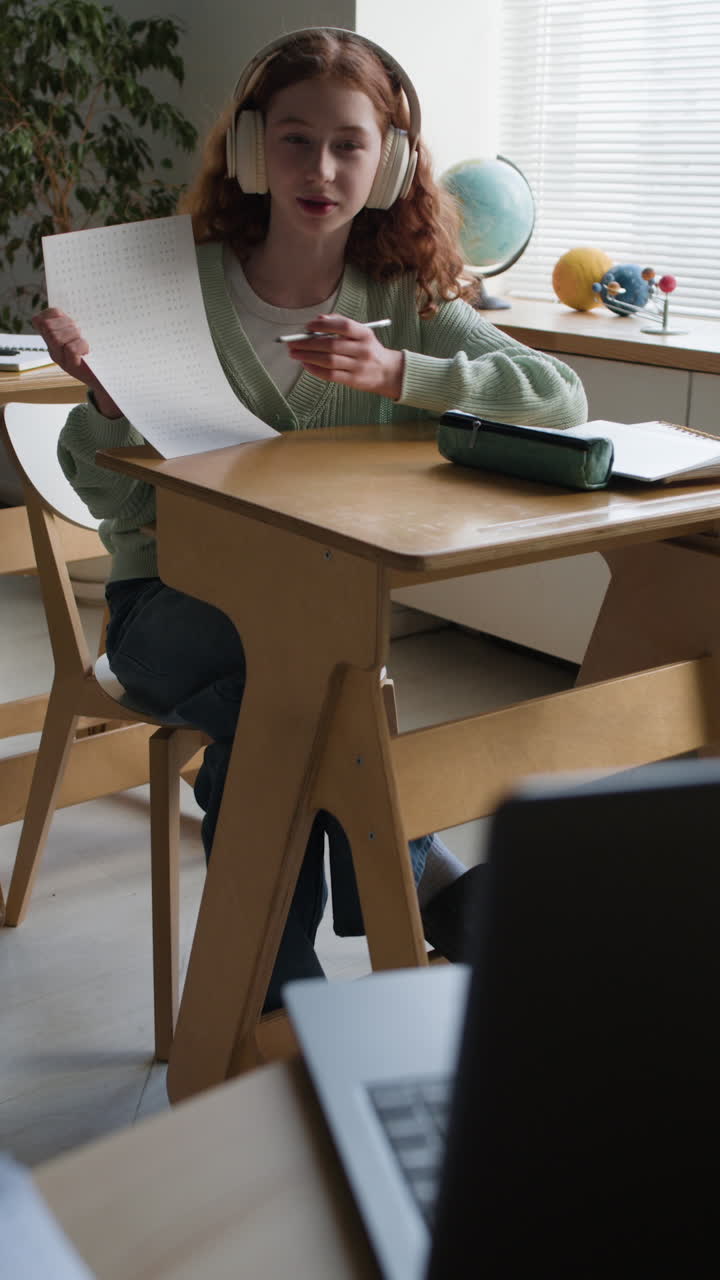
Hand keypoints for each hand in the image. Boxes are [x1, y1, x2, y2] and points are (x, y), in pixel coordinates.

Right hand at [32, 308, 121, 418]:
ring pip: (57, 337)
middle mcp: (53, 349)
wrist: (108, 377)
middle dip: (67, 324)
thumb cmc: (97, 352)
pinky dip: (81, 346)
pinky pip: (70, 349)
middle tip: (81, 333)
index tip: (68, 317)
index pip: (41, 320)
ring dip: (75, 335)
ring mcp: (60, 359)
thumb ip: (73, 322)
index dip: (53, 314)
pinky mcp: (71, 367)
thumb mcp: (82, 333)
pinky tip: (88, 350)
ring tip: (85, 342)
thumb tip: (68, 308)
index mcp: (52, 340)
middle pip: (49, 327)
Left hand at [287, 314, 403, 399]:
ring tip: (295, 353)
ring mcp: (359, 366)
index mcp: (365, 334)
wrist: (388, 372)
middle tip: (292, 342)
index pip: (343, 326)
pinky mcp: (354, 380)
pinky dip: (315, 369)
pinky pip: (331, 375)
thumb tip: (318, 320)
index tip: (308, 326)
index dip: (323, 325)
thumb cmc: (368, 349)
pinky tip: (306, 364)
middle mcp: (363, 350)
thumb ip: (340, 323)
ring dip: (308, 356)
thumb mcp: (361, 333)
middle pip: (331, 345)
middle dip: (308, 343)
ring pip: (328, 361)